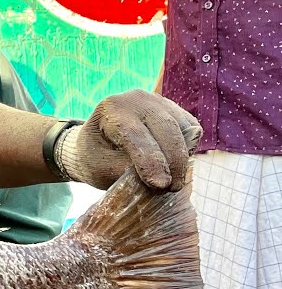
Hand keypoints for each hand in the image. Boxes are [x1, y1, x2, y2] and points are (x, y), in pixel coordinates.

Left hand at [57, 90, 201, 190]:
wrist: (99, 142)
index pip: (135, 134)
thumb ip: (125, 170)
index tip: (160, 184)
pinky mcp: (175, 109)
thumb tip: (158, 176)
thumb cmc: (97, 157)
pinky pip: (192, 130)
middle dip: (174, 162)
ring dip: (182, 157)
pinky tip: (173, 163)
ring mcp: (158, 101)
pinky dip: (187, 149)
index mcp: (111, 109)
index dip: (150, 160)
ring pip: (184, 129)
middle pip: (166, 128)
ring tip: (172, 180)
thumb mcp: (101, 168)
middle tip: (172, 188)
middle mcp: (137, 99)